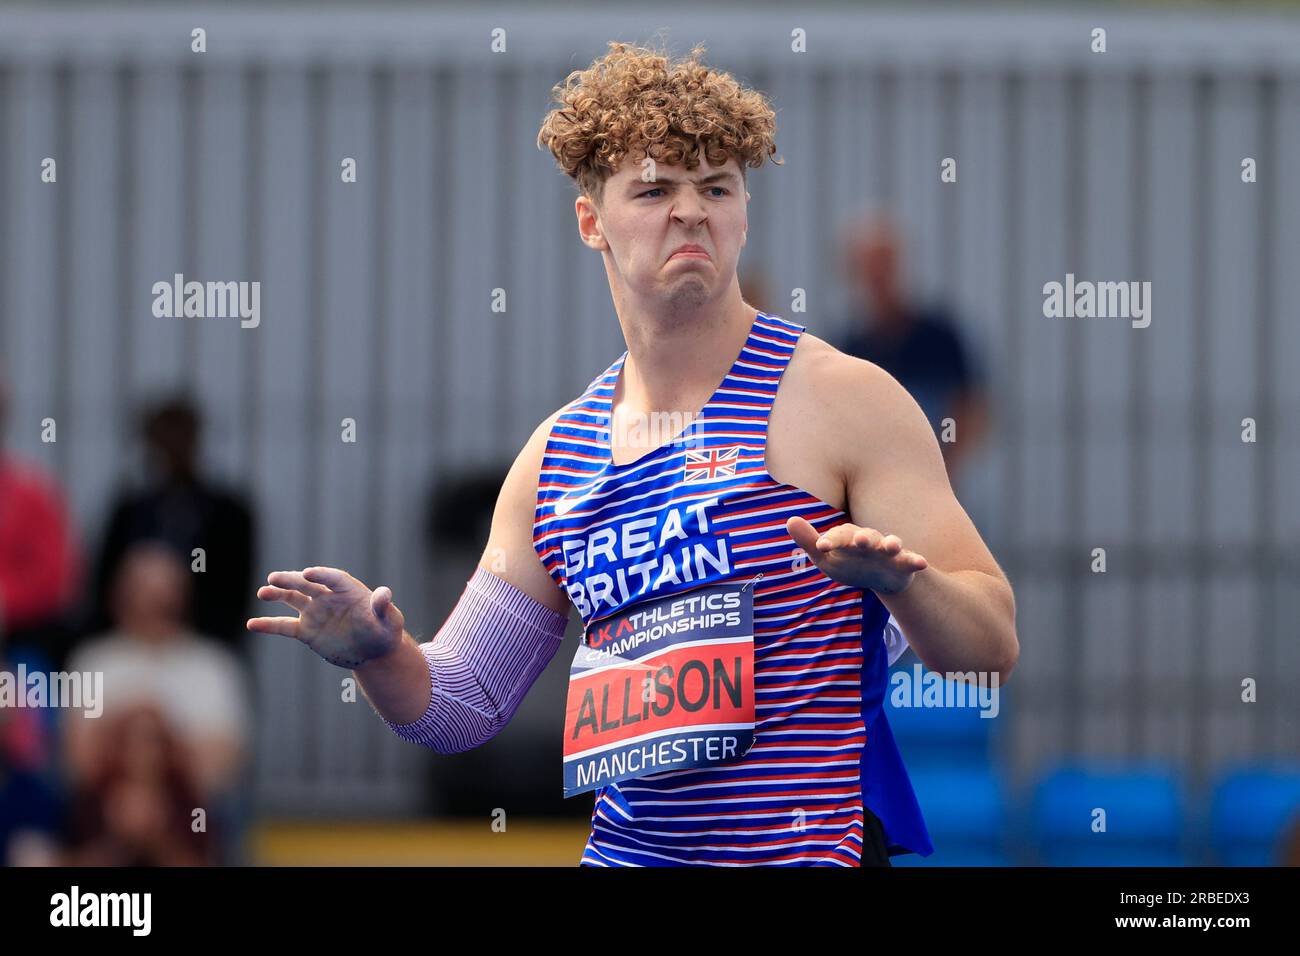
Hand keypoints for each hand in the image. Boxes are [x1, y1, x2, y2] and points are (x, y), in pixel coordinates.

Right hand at [247, 566, 406, 667]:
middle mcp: (328, 597)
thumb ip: (384, 606)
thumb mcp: (390, 620)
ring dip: (277, 594)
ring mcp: (315, 613)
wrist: (374, 652)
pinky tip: (251, 624)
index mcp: (348, 590)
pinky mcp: (307, 631)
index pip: (332, 578)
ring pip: (292, 599)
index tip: (308, 573)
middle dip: (291, 580)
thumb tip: (384, 593)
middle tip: (273, 578)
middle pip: (306, 585)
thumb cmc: (385, 631)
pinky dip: (268, 625)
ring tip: (262, 592)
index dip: (321, 575)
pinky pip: (284, 626)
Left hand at [785, 516, 927, 594]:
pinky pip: (911, 560)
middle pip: (866, 537)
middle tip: (860, 541)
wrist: (879, 576)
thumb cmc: (847, 562)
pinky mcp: (903, 563)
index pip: (838, 537)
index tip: (822, 546)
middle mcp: (869, 541)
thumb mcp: (825, 557)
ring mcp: (887, 551)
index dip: (831, 541)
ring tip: (892, 546)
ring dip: (891, 544)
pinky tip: (922, 563)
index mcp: (848, 538)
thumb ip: (809, 541)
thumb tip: (790, 520)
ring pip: (890, 544)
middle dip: (863, 539)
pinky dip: (916, 560)